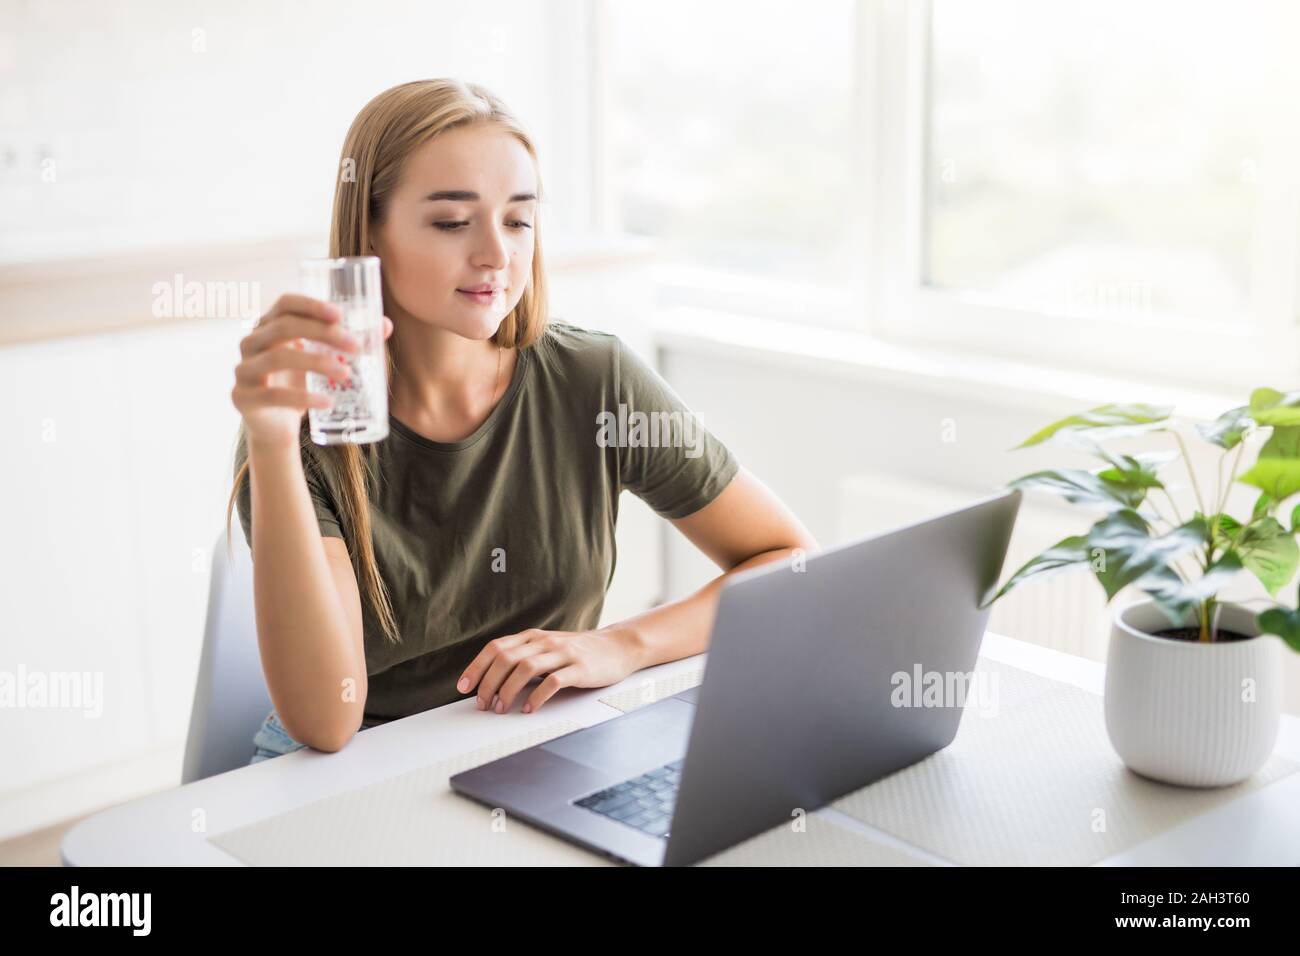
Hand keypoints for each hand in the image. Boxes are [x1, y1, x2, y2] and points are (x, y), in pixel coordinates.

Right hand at [232, 294, 393, 447]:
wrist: (276, 425)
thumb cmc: (299, 383)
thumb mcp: (320, 359)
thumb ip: (347, 342)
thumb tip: (385, 325)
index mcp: (268, 326)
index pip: (285, 304)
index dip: (311, 305)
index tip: (340, 315)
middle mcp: (251, 342)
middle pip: (284, 327)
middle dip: (323, 333)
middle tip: (356, 346)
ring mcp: (243, 369)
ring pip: (279, 358)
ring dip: (317, 362)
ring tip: (347, 373)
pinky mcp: (243, 397)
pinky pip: (274, 395)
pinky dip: (304, 398)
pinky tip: (328, 402)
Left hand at [456, 627, 642, 715]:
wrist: (617, 646)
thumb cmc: (579, 652)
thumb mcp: (547, 648)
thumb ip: (524, 657)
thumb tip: (493, 680)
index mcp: (533, 637)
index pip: (496, 648)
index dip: (477, 667)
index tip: (464, 687)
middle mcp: (544, 642)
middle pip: (506, 659)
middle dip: (488, 683)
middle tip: (482, 704)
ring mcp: (562, 654)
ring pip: (525, 668)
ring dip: (508, 691)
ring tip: (501, 708)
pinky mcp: (579, 668)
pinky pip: (553, 682)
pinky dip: (537, 696)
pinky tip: (530, 709)